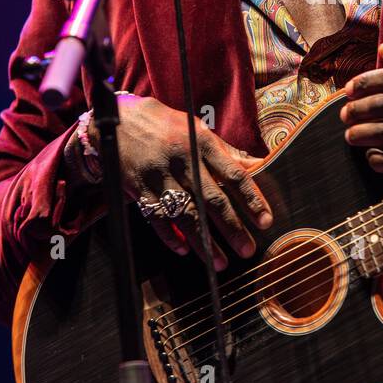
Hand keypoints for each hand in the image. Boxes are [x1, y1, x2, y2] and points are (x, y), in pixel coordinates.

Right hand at [87, 95, 272, 266]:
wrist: (117, 119)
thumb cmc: (165, 124)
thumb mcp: (197, 127)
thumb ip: (225, 150)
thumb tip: (257, 165)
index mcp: (202, 142)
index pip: (234, 174)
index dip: (252, 199)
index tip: (265, 221)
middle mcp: (182, 159)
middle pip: (212, 198)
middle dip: (232, 227)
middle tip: (248, 250)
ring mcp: (159, 175)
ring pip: (185, 213)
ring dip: (204, 242)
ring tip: (220, 263)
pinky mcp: (138, 187)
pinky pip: (156, 217)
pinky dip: (169, 236)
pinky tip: (183, 250)